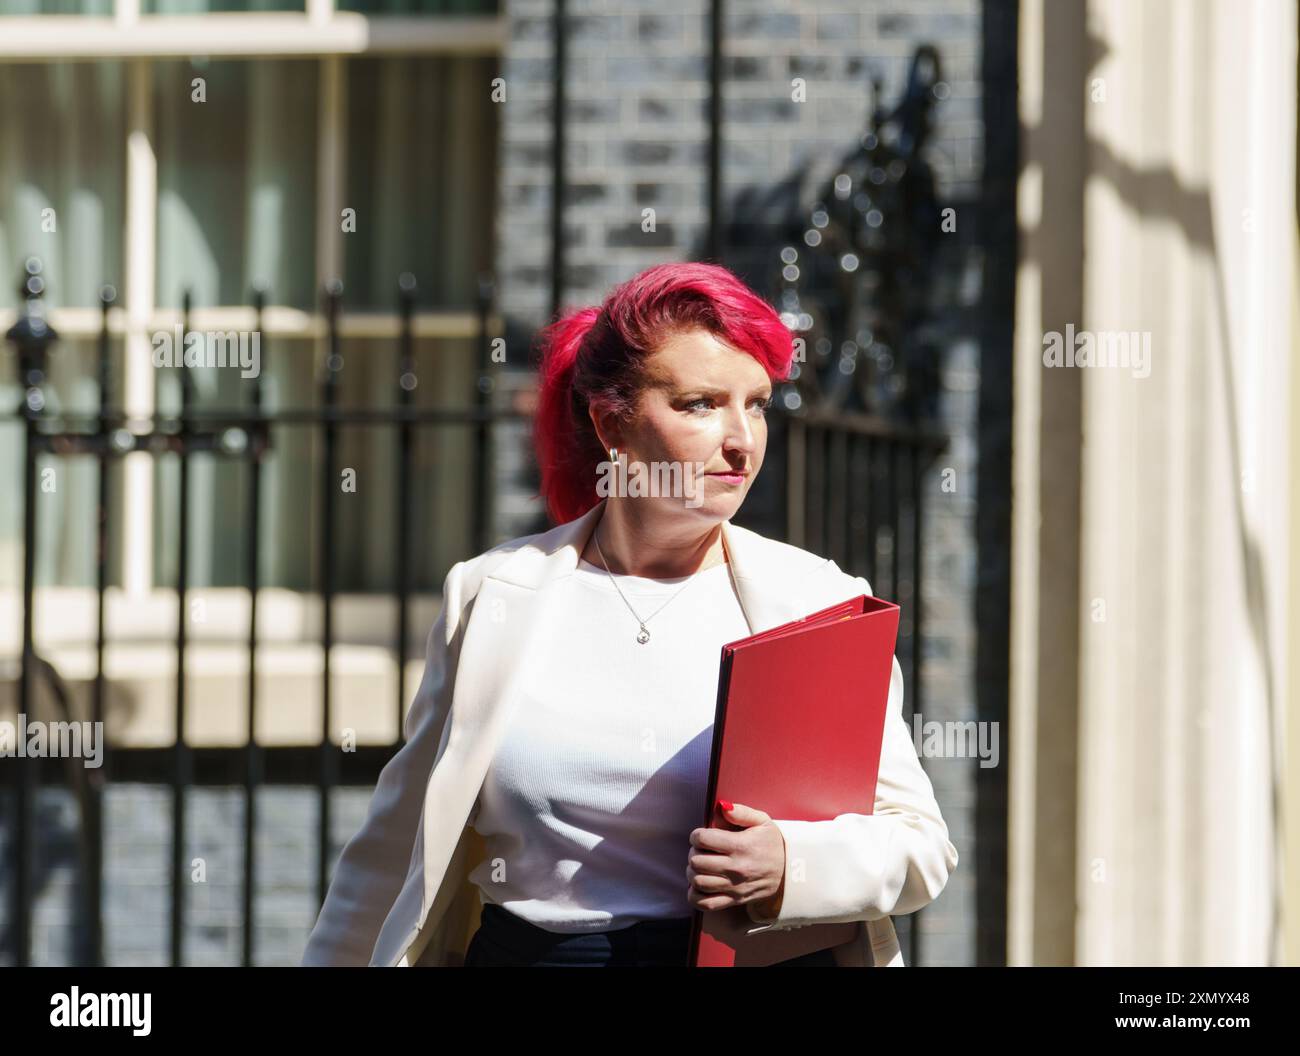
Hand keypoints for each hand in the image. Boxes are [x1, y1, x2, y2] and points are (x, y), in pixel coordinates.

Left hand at [686, 800, 785, 916]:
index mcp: (741, 846)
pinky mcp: (735, 900)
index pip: (703, 839)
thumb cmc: (773, 844)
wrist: (791, 872)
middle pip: (697, 861)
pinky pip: (706, 903)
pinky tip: (700, 885)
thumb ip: (741, 812)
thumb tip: (722, 806)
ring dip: (693, 872)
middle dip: (694, 852)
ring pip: (698, 882)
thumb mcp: (762, 821)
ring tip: (701, 865)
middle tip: (700, 850)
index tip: (701, 835)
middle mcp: (736, 868)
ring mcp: (734, 887)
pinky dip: (696, 895)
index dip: (696, 835)